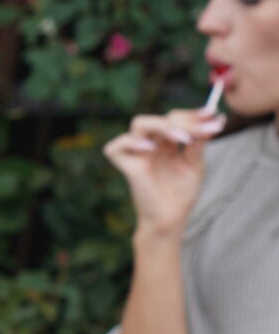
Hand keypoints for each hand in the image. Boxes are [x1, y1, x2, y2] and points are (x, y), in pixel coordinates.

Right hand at [104, 107, 222, 241]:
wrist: (171, 219)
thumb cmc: (181, 194)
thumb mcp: (195, 164)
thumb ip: (200, 143)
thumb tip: (218, 119)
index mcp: (166, 143)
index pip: (176, 118)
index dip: (193, 115)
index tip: (213, 114)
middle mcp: (151, 145)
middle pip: (160, 118)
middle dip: (183, 120)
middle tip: (203, 130)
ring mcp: (138, 155)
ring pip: (139, 124)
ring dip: (162, 126)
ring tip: (183, 138)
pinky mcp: (129, 168)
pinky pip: (115, 148)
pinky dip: (130, 143)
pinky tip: (149, 148)